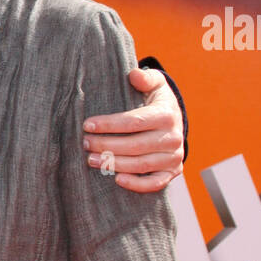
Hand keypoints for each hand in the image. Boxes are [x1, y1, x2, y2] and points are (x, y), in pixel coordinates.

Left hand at [82, 67, 183, 192]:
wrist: (175, 121)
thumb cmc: (157, 101)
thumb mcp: (155, 84)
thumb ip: (145, 78)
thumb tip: (134, 75)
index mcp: (167, 115)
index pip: (134, 121)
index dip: (109, 124)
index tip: (87, 125)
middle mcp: (173, 137)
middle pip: (135, 145)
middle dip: (107, 145)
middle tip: (85, 143)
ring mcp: (174, 157)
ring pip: (141, 165)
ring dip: (114, 164)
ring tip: (91, 160)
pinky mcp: (172, 171)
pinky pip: (155, 183)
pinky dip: (137, 184)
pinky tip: (117, 179)